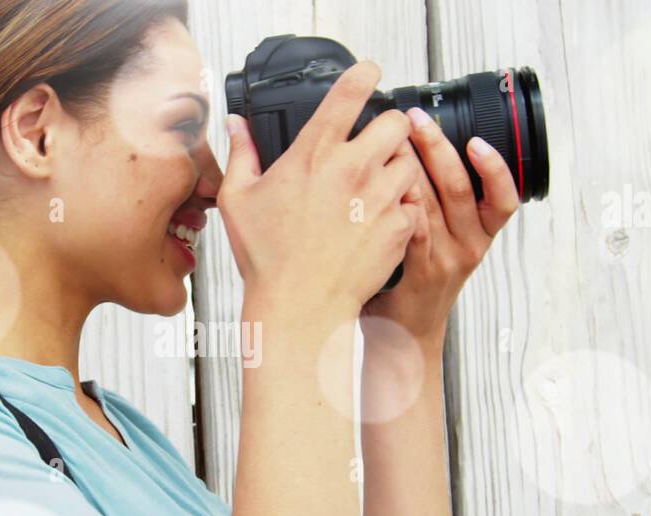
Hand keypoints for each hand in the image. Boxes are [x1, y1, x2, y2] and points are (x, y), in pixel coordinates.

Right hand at [218, 62, 422, 320]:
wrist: (299, 307)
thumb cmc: (268, 259)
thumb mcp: (238, 200)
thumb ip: (241, 155)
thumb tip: (236, 126)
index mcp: (314, 154)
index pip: (351, 92)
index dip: (365, 74)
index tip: (369, 74)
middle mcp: (352, 169)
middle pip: (396, 122)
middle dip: (390, 128)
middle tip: (378, 145)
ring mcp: (380, 198)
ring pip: (411, 162)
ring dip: (399, 169)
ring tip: (380, 186)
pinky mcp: (399, 227)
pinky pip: (415, 204)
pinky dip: (404, 209)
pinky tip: (382, 220)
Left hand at [361, 106, 520, 352]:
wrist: (404, 336)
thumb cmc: (417, 283)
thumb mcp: (442, 244)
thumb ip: (438, 206)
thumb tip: (420, 152)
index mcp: (480, 235)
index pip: (504, 198)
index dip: (495, 167)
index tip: (477, 138)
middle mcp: (469, 246)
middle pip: (462, 189)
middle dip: (439, 148)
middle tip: (418, 118)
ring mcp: (445, 260)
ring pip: (435, 205)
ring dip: (414, 167)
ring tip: (396, 139)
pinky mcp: (419, 272)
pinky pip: (413, 231)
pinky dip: (402, 204)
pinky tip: (388, 185)